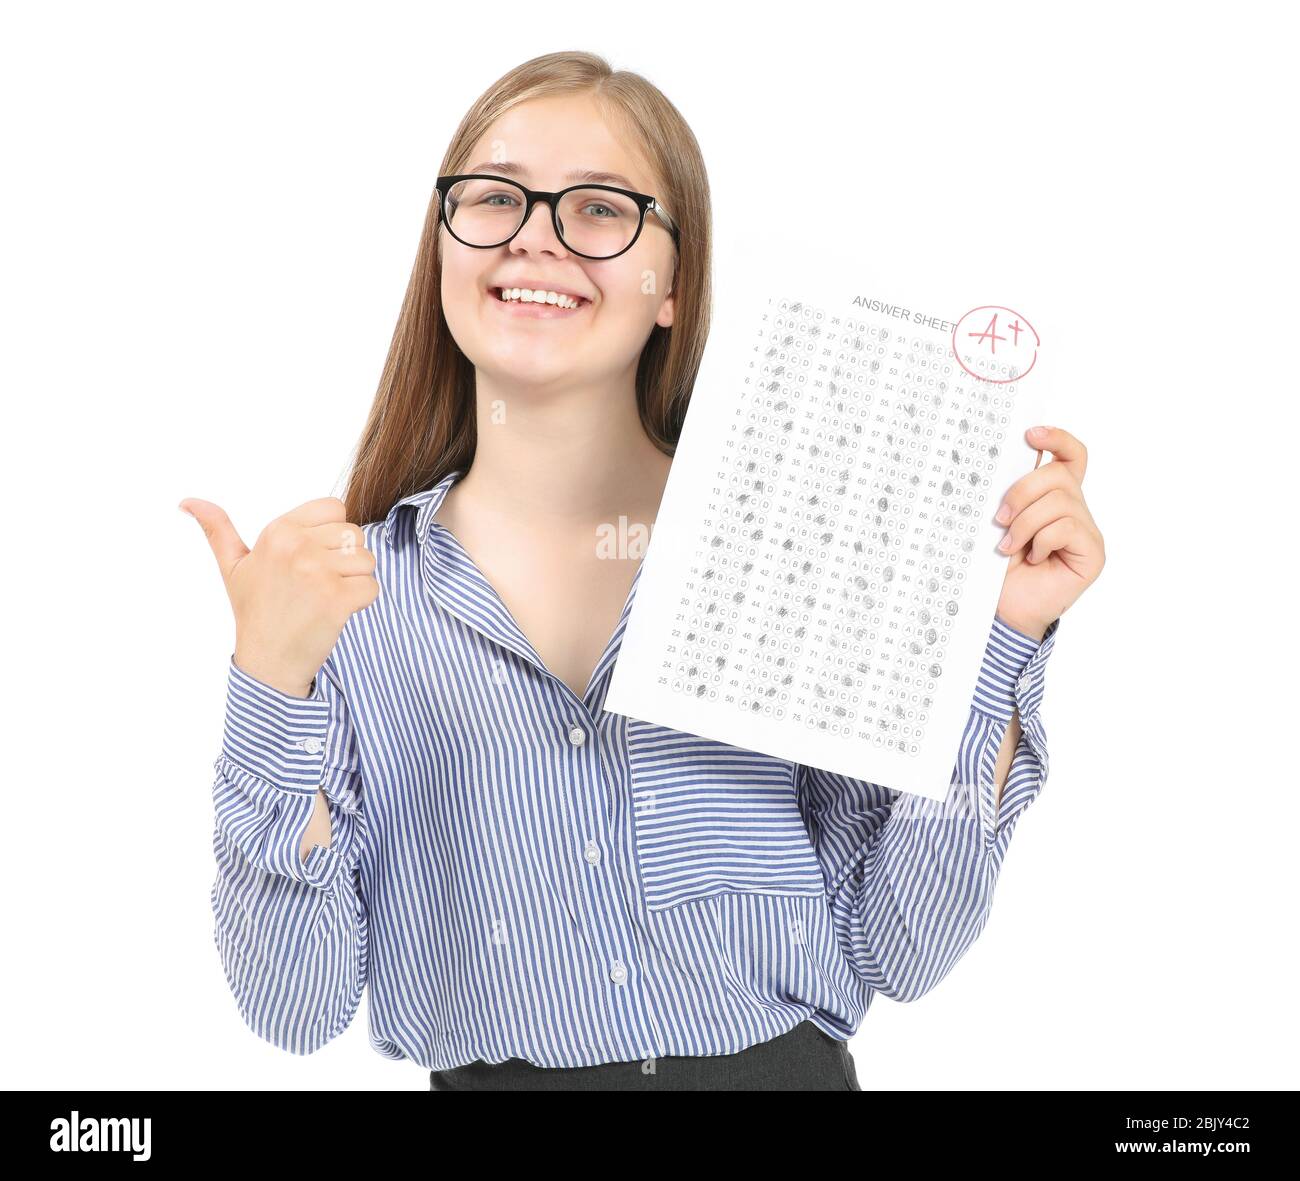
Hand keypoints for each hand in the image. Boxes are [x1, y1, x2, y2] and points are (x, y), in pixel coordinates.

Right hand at [180, 495, 379, 696]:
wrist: (267, 660)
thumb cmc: (255, 611)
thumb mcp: (232, 566)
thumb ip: (217, 529)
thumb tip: (188, 501)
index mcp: (278, 532)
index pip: (334, 508)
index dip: (332, 532)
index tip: (313, 557)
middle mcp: (297, 547)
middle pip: (354, 534)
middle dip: (345, 558)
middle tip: (318, 584)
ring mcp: (318, 573)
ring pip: (367, 560)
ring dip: (355, 580)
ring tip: (327, 596)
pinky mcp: (338, 599)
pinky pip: (371, 587)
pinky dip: (362, 601)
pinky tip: (337, 611)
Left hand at [993, 425, 1104, 639]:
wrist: (1002, 610)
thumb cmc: (997, 569)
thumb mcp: (998, 524)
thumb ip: (1009, 495)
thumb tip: (996, 463)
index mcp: (1053, 497)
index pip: (1070, 456)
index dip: (1057, 438)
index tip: (1029, 434)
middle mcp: (1075, 509)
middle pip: (1059, 474)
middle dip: (1022, 491)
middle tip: (999, 519)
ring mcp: (1087, 531)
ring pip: (1060, 501)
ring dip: (1026, 523)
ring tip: (1009, 547)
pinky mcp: (1093, 552)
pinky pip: (1067, 527)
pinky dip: (1041, 540)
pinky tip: (1033, 558)